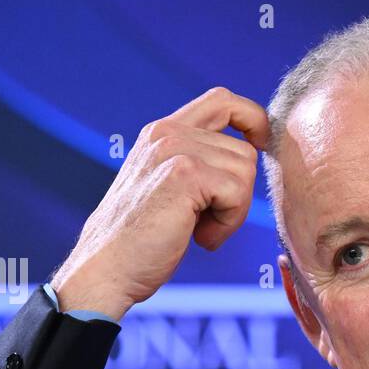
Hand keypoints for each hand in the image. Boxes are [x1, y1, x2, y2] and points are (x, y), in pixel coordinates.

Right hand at [50, 87, 269, 320]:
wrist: (107, 268)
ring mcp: (174, 150)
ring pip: (245, 171)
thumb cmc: (141, 240)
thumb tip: (252, 153)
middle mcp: (167, 133)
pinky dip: (228, 224)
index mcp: (162, 132)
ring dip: (233, 212)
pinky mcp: (184, 174)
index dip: (252, 118)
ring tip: (199, 230)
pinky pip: (238, 193)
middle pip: (243, 149)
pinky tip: (201, 239)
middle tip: (207, 221)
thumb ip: (199, 163)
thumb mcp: (168, 187)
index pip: (221, 100)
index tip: (261, 145)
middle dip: (238, 193)